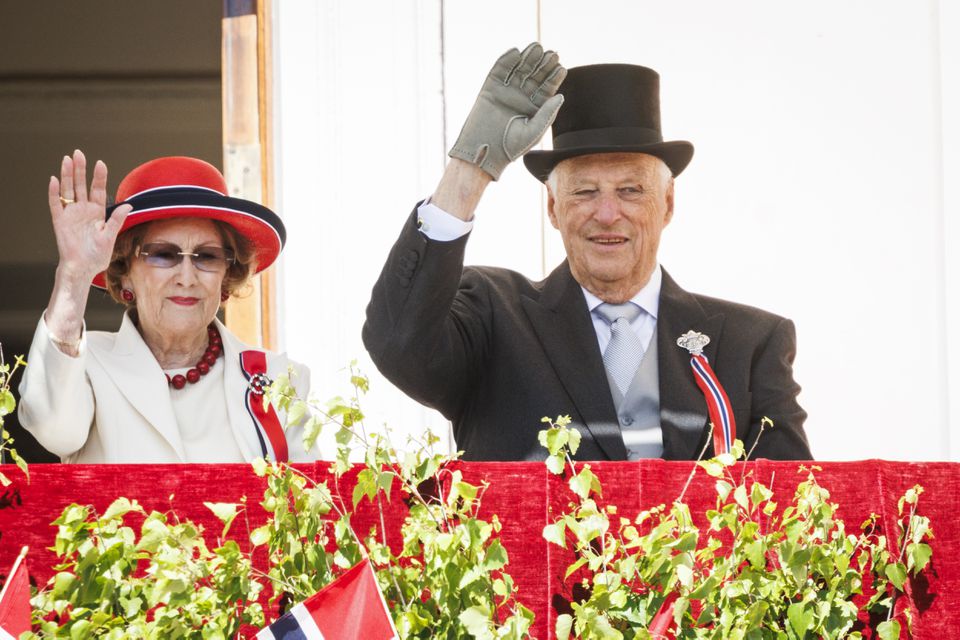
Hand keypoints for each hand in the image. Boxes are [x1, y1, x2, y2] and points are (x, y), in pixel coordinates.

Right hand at [48, 150, 131, 283]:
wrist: (83, 268)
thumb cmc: (97, 255)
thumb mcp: (110, 236)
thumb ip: (117, 220)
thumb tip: (129, 205)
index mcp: (97, 213)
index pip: (98, 190)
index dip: (99, 177)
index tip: (100, 163)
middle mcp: (83, 210)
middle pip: (81, 185)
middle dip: (80, 169)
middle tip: (78, 153)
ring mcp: (71, 214)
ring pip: (68, 190)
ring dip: (66, 175)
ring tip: (67, 159)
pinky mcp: (60, 221)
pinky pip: (56, 204)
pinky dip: (54, 192)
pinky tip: (54, 180)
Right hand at [449, 42, 565, 179]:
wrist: (484, 150)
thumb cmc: (511, 147)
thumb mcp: (534, 131)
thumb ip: (547, 114)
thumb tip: (561, 95)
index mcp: (535, 107)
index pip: (547, 88)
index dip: (554, 77)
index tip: (561, 68)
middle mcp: (522, 97)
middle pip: (535, 75)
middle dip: (543, 64)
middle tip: (552, 53)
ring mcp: (506, 91)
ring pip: (519, 69)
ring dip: (528, 58)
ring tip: (537, 47)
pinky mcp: (491, 87)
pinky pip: (500, 70)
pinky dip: (507, 60)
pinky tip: (516, 52)